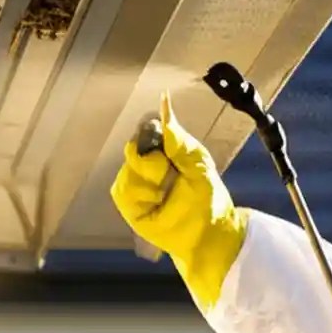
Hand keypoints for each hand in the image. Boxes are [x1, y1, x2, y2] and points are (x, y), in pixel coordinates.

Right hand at [110, 91, 247, 308]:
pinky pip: (124, 188)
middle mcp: (146, 160)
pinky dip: (143, 195)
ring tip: (167, 195)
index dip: (157, 133)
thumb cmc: (207, 198)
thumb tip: (164, 101)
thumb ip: (177, 137)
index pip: (150, 127)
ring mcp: (134, 179)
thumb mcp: (197, 163)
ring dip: (152, 182)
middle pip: (136, 145)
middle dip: (157, 162)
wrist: (207, 232)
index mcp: (165, 148)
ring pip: (131, 167)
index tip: (173, 150)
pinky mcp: (127, 199)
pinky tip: (156, 203)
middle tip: (174, 178)